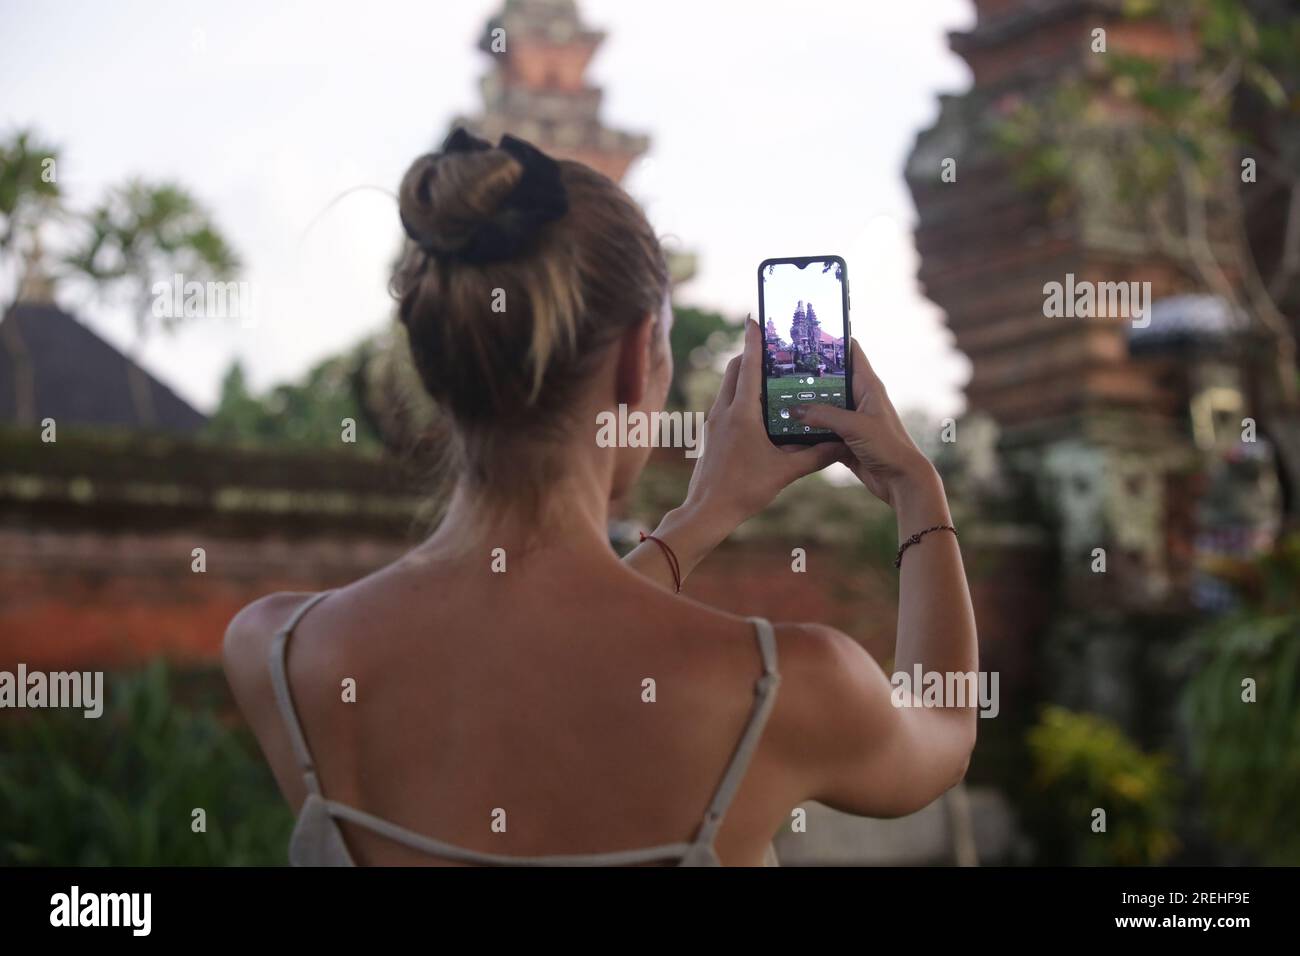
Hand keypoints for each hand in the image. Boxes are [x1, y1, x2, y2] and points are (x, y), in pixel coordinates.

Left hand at [683, 315, 841, 530]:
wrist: (707, 511)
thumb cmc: (744, 491)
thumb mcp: (785, 472)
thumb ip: (815, 456)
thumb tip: (841, 444)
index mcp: (742, 414)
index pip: (750, 367)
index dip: (754, 341)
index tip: (756, 318)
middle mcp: (724, 412)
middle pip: (735, 370)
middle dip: (751, 354)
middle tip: (771, 346)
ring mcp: (714, 422)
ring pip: (728, 386)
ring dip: (745, 374)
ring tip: (768, 373)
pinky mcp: (711, 433)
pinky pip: (726, 403)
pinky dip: (740, 395)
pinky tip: (756, 407)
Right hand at [791, 338, 935, 507]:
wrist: (901, 481)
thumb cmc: (889, 447)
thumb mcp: (855, 427)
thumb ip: (824, 416)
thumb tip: (795, 410)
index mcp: (868, 386)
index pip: (851, 352)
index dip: (833, 340)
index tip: (809, 334)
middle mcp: (859, 399)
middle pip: (831, 379)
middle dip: (809, 375)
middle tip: (782, 368)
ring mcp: (851, 420)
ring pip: (823, 406)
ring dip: (806, 405)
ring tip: (780, 397)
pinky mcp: (845, 439)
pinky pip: (822, 430)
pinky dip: (808, 429)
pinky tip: (789, 427)